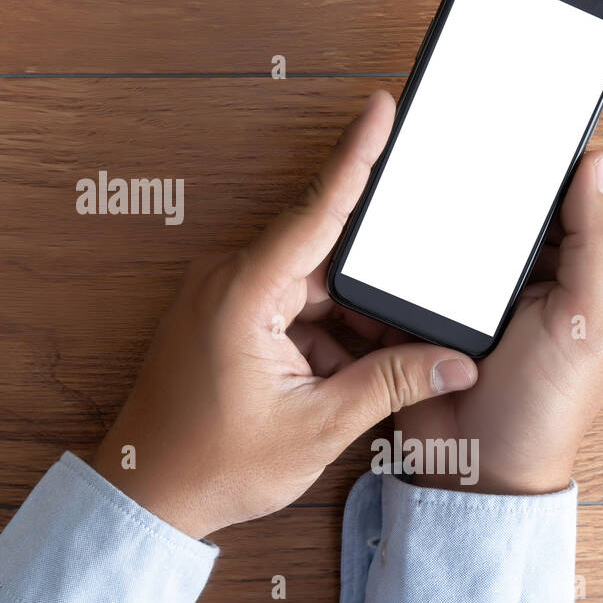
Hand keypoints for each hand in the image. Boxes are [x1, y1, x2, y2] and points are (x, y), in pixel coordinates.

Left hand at [91, 90, 478, 538]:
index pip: (315, 211)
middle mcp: (227, 281)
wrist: (149, 494)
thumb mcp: (318, 425)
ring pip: (309, 286)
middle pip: (322, 257)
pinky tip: (343, 373)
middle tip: (411, 319)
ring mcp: (221, 297)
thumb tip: (453, 362)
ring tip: (373, 368)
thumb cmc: (213, 463)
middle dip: (372, 289)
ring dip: (347, 320)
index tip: (380, 108)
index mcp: (244, 294)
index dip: (356, 156)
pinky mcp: (222, 317)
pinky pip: (287, 306)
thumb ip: (390, 383)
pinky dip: (321, 332)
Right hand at [391, 150, 602, 494]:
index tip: (507, 132)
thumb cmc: (545, 407)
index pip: (548, 210)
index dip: (531, 173)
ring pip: (438, 244)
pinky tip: (373, 238)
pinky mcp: (414, 321)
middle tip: (439, 146)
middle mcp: (508, 288)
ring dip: (420, 225)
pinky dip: (388, 264)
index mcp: (559, 279)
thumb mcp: (586, 319)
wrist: (478, 469)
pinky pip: (399, 280)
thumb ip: (595, 243)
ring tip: (398, 184)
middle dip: (466, 191)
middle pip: (485, 222)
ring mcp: (458, 305)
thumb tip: (598, 167)